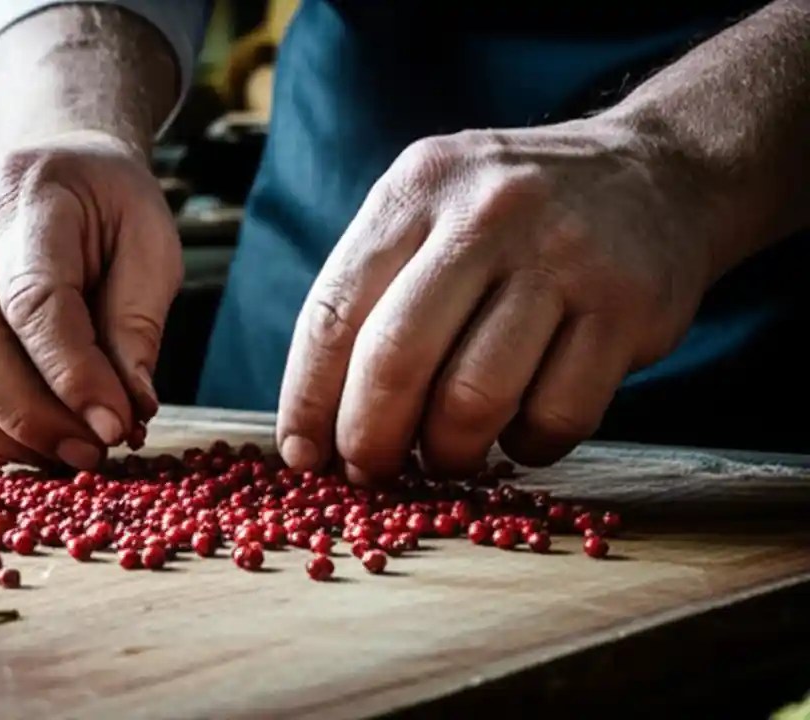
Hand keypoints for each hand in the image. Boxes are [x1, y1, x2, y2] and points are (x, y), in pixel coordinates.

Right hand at [0, 130, 182, 468]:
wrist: (56, 168)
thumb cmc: (109, 207)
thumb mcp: (151, 245)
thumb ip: (138, 324)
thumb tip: (127, 411)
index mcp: (23, 194)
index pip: (34, 300)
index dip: (72, 375)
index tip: (113, 426)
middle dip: (32, 415)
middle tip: (88, 453)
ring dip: (0, 432)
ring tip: (61, 455)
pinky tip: (22, 442)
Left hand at [276, 118, 716, 480]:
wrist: (654, 173)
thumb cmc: (511, 218)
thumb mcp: (430, 212)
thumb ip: (373, 296)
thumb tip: (315, 427)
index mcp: (417, 190)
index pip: (333, 312)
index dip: (307, 398)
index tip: (300, 456)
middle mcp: (486, 215)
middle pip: (394, 360)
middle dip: (369, 439)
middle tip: (369, 472)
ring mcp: (562, 259)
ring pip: (472, 400)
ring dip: (446, 454)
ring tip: (444, 456)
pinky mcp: (627, 310)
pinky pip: (555, 416)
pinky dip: (526, 446)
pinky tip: (519, 429)